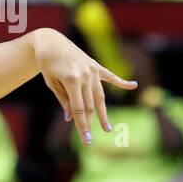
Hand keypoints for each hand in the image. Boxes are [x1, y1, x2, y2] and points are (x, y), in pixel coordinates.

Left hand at [33, 29, 137, 143]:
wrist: (51, 41)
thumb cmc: (48, 63)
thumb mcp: (52, 83)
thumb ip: (64, 100)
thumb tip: (70, 119)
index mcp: (72, 80)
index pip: (79, 109)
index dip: (82, 126)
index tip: (86, 140)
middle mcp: (85, 75)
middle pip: (89, 105)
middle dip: (89, 123)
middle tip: (90, 139)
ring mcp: (92, 70)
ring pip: (99, 96)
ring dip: (103, 113)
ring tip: (107, 127)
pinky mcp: (96, 65)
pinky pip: (110, 76)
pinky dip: (122, 82)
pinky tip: (134, 85)